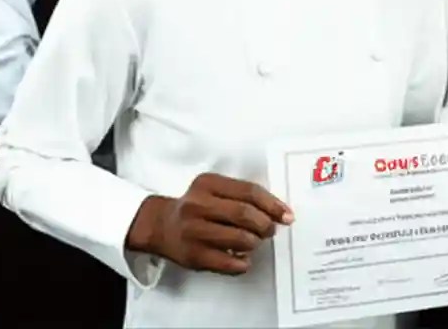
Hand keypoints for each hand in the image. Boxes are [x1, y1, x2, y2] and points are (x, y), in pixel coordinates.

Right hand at [125, 173, 292, 274]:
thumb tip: (278, 212)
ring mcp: (194, 231)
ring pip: (240, 239)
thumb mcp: (212, 190)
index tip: (286, 215)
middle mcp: (197, 205)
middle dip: (265, 224)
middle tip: (270, 230)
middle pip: (245, 214)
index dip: (273, 204)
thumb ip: (241, 195)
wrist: (160, 225)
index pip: (249, 192)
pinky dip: (243, 262)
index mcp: (207, 184)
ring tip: (254, 242)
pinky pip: (229, 263)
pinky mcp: (193, 256)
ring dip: (255, 243)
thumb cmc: (195, 207)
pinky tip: (243, 258)